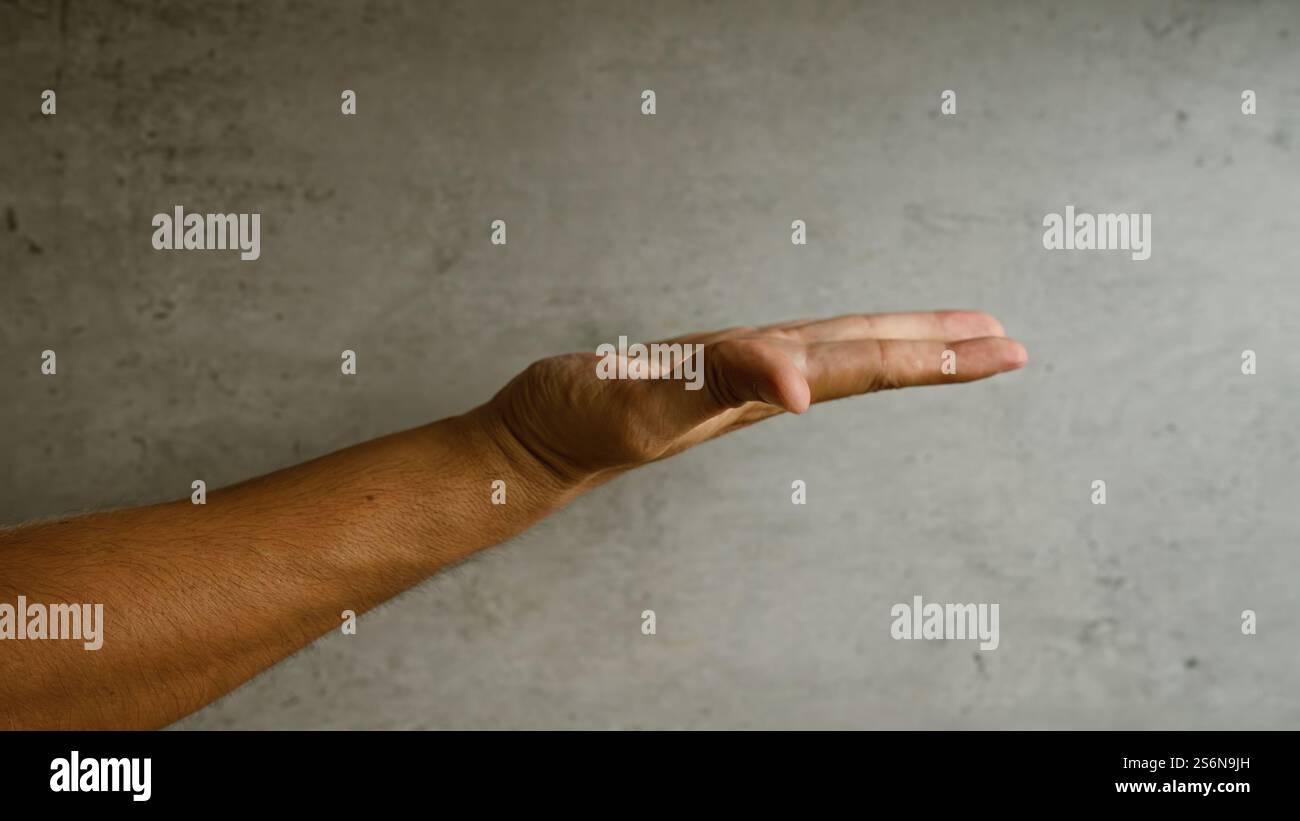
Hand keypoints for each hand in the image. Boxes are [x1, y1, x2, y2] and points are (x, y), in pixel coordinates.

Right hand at [483, 311, 1026, 486]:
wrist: (532, 440)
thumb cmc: (583, 421)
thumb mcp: (654, 398)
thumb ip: (726, 379)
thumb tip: (804, 389)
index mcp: (762, 381)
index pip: (866, 360)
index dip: (934, 353)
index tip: (1003, 346)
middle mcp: (758, 379)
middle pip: (864, 357)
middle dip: (938, 351)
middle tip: (1010, 344)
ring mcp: (730, 377)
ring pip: (830, 354)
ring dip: (893, 348)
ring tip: (946, 344)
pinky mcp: (699, 372)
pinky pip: (780, 353)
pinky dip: (822, 350)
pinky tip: (826, 360)